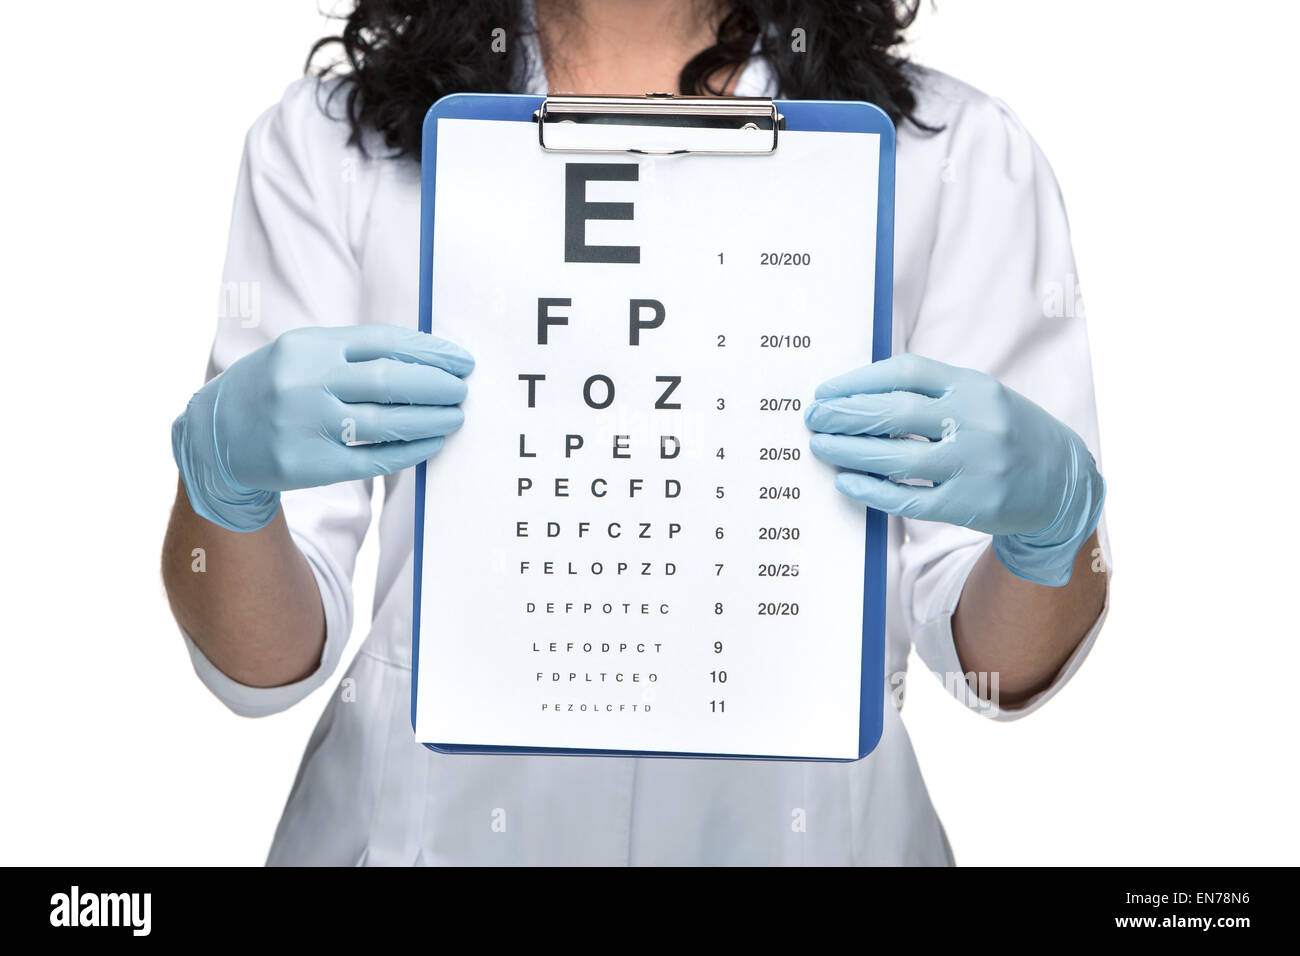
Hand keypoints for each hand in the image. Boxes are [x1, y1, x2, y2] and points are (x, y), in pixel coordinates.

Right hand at [172, 324, 473, 531]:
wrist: (216, 436)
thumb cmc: (276, 388)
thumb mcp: (303, 354)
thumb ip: (354, 353)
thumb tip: (426, 359)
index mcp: (309, 346)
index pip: (383, 342)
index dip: (429, 351)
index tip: (461, 361)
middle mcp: (306, 382)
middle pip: (389, 380)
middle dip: (435, 385)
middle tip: (463, 390)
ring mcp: (307, 425)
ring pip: (385, 421)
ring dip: (429, 419)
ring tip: (455, 416)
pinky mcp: (309, 464)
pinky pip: (373, 458)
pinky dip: (408, 451)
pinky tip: (430, 443)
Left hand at [804, 353, 1103, 585]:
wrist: (1061, 481)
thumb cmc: (1004, 433)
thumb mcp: (978, 398)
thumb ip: (929, 392)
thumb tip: (858, 394)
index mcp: (974, 387)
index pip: (907, 371)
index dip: (860, 380)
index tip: (827, 391)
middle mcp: (975, 422)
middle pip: (896, 412)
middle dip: (846, 414)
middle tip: (814, 418)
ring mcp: (973, 466)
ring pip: (897, 457)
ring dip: (850, 451)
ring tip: (820, 447)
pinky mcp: (969, 506)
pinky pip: (909, 499)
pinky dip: (872, 490)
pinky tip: (846, 481)